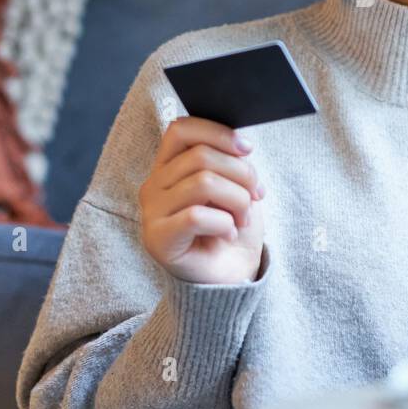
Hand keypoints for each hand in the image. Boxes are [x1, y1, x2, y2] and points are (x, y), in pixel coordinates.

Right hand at [139, 116, 264, 284]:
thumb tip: (241, 145)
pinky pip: (197, 216)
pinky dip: (224, 223)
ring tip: (243, 218)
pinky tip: (228, 234)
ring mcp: (151, 213)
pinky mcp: (158, 240)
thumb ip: (228, 161)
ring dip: (237, 200)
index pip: (181, 129)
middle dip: (241, 173)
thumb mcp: (234, 186)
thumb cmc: (231, 229)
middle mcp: (153, 186)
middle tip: (256, 196)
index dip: (217, 132)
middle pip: (201, 156)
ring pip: (203, 182)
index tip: (247, 149)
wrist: (229, 279)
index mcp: (168, 168)